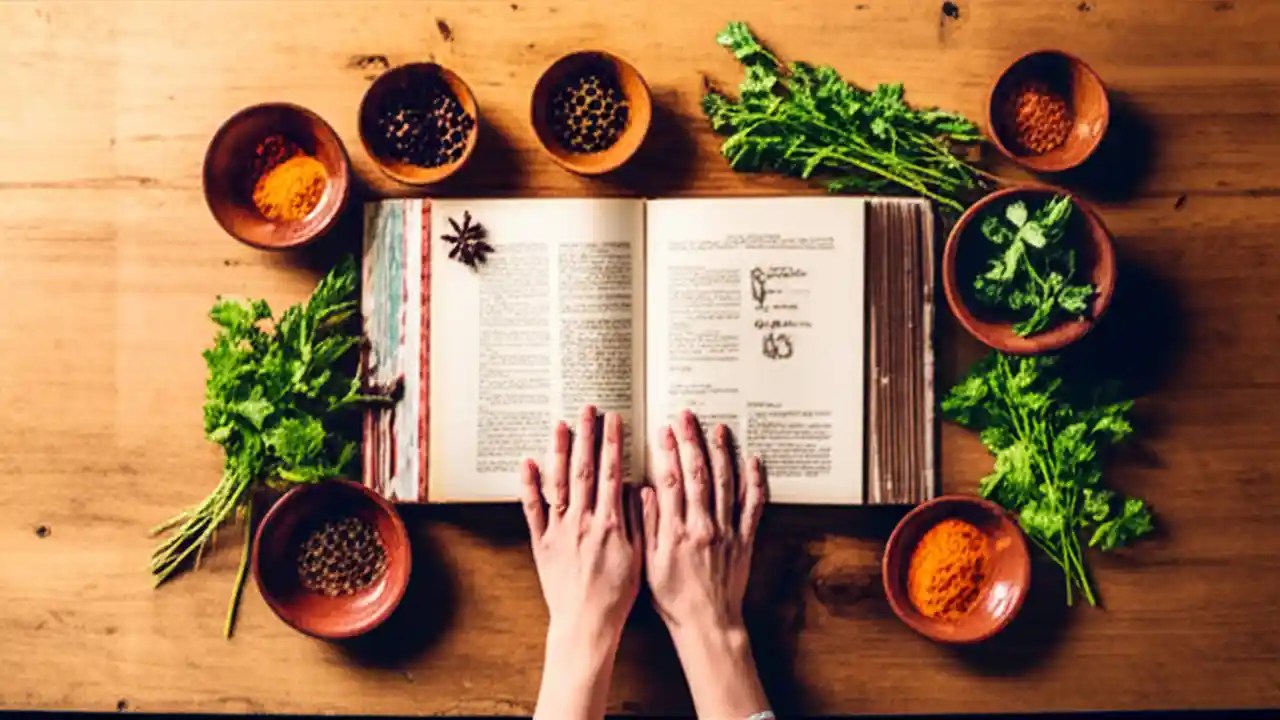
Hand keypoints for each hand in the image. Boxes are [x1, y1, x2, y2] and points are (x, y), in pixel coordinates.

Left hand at [520, 405, 642, 719]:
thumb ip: (638, 520)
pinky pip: (533, 509)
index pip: (612, 473)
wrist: (586, 623)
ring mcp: (560, 529)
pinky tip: (527, 462)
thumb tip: (641, 487)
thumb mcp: (638, 557)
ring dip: (559, 451)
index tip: (614, 419)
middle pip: (584, 469)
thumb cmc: (617, 594)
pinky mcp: (542, 542)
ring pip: (558, 482)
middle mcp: (583, 520)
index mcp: (610, 522)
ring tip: (560, 424)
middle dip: (586, 436)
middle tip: (587, 408)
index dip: (613, 443)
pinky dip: (529, 485)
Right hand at [641, 409, 769, 719]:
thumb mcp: (649, 562)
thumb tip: (644, 491)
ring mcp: (726, 531)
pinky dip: (755, 482)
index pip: (670, 481)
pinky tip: (753, 460)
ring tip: (717, 428)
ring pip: (726, 483)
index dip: (667, 451)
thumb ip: (647, 525)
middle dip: (692, 441)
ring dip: (722, 452)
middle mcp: (702, 526)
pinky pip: (753, 506)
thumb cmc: (673, 597)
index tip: (663, 430)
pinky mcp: (744, 539)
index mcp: (675, 531)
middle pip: (698, 474)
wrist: (707, 622)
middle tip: (687, 417)